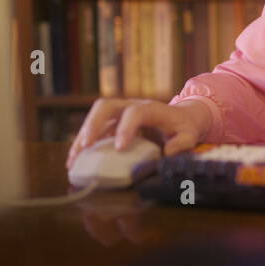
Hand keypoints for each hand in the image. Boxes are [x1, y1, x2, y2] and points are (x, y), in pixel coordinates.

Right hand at [66, 98, 212, 168]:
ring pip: (96, 115)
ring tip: (74, 158)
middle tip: (86, 146)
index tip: (119, 148)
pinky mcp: (113, 121)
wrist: (181, 117)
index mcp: (151, 108)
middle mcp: (131, 106)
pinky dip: (84, 142)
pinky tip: (75, 159)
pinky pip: (95, 127)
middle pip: (106, 106)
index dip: (125, 128)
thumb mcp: (190, 134)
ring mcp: (120, 112)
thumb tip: (168, 152)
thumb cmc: (184, 126)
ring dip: (83, 135)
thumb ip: (183, 143)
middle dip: (93, 125)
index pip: (134, 113)